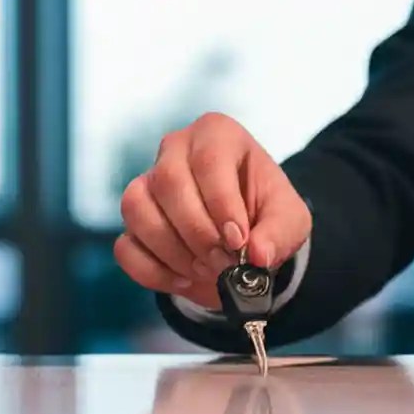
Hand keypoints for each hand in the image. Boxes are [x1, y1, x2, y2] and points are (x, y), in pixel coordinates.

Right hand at [116, 112, 312, 309]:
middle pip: (168, 181)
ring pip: (137, 210)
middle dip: (197, 232)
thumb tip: (257, 255)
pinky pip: (125, 247)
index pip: (208, 160)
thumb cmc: (264, 214)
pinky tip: (183, 279)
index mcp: (217, 134)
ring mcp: (146, 184)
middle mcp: (174, 149)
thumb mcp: (289, 220)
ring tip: (205, 270)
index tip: (238, 240)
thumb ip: (279, 233)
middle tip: (223, 263)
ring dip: (173, 252)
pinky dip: (153, 272)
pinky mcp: (132, 222)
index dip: (220, 203)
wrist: (242, 239)